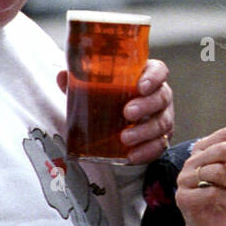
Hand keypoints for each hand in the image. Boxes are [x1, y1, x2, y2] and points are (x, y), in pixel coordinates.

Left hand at [56, 60, 174, 164]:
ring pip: (162, 123)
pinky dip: (146, 151)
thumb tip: (62, 76)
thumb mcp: (97, 89)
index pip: (159, 70)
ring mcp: (163, 118)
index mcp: (146, 78)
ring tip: (125, 138)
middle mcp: (159, 96)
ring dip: (144, 131)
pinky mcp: (161, 139)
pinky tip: (132, 155)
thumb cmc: (112, 100)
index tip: (140, 86)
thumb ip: (82, 82)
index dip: (153, 77)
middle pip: (162, 97)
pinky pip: (159, 145)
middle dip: (146, 105)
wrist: (120, 126)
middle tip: (128, 113)